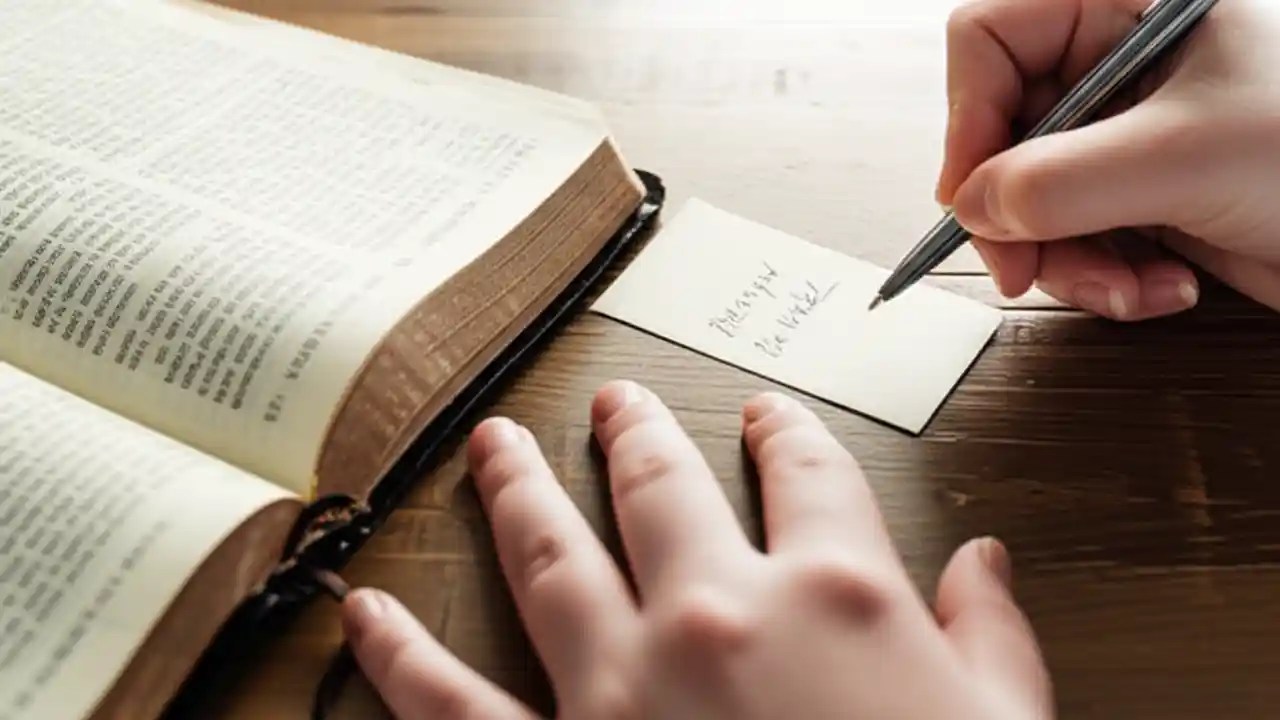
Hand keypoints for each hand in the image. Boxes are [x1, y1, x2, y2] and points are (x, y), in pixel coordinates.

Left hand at [339, 381, 1052, 718]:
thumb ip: (992, 640)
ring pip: (551, 552)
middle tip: (617, 403)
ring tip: (496, 445)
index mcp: (837, 596)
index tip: (765, 417)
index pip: (810, 474)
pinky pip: (456, 706)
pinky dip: (401, 655)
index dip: (786, 433)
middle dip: (640, 433)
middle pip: (665, 487)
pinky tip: (368, 614)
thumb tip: (985, 565)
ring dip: (517, 489)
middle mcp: (719, 617)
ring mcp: (624, 687)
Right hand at [938, 0, 1279, 318]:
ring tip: (1125, 291)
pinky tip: (1164, 288)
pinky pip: (1079, 237)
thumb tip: (973, 206)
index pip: (992, 39)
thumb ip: (1061, 180)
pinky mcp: (1149, 193)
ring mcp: (1134, 132)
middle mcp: (1124, 62)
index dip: (968, 120)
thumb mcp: (1188, 155)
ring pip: (1033, 198)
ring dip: (1068, 262)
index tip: (973, 197)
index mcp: (1131, 3)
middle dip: (1019, 216)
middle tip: (1026, 272)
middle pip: (1003, 132)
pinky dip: (1107, 277)